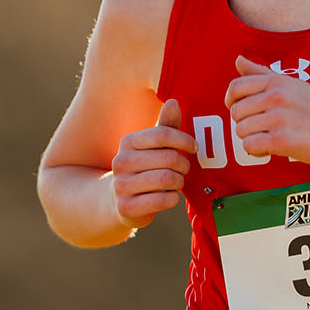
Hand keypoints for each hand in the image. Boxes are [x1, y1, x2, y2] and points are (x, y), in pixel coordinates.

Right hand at [110, 98, 196, 229]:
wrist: (116, 200)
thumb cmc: (143, 168)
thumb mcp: (153, 147)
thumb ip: (166, 127)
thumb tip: (173, 101)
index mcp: (128, 142)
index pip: (162, 134)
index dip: (184, 140)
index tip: (194, 147)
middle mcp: (121, 162)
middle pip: (169, 158)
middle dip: (184, 165)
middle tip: (184, 169)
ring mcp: (121, 186)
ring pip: (167, 179)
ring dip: (179, 182)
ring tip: (177, 182)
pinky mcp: (126, 207)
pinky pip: (162, 200)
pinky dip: (173, 198)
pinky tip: (170, 196)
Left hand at [224, 55, 309, 169]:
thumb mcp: (292, 85)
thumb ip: (262, 73)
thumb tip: (238, 60)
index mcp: (277, 82)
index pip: (236, 87)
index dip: (231, 100)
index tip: (238, 109)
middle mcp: (277, 97)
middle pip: (236, 112)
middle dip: (244, 123)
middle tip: (262, 128)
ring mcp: (279, 118)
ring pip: (241, 131)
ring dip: (251, 138)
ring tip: (269, 137)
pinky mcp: (282, 140)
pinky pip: (250, 146)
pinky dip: (256, 151)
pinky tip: (270, 148)